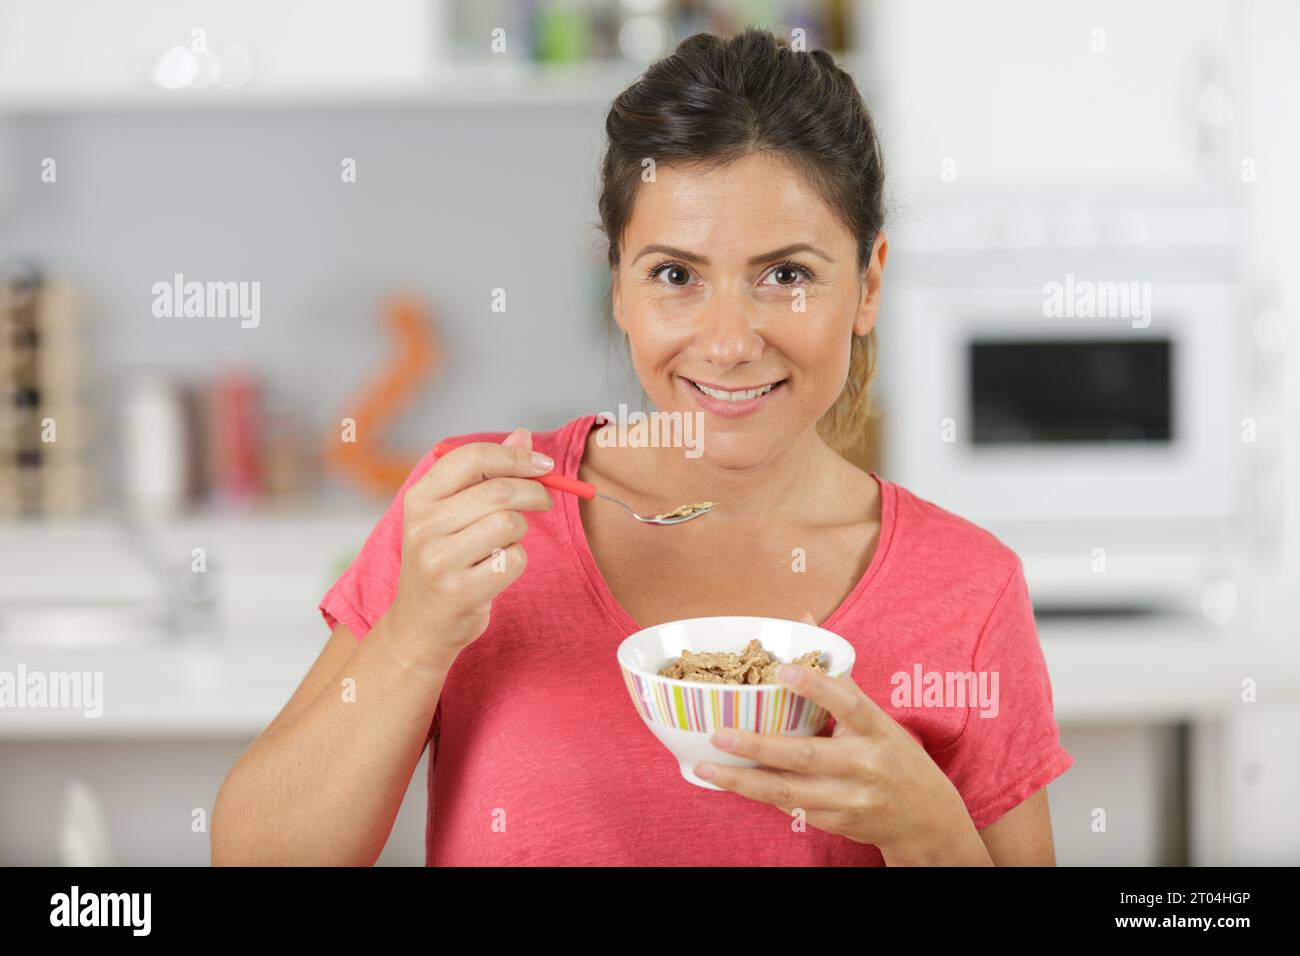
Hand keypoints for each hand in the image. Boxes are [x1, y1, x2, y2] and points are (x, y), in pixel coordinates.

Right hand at [382, 428, 554, 672]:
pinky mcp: (459, 591)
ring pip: (508, 525)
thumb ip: (487, 473)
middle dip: (535, 492)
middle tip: (545, 499)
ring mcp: (438, 560)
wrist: (420, 625)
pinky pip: (513, 560)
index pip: (472, 458)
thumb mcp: (453, 513)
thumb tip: (523, 435)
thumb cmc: (445, 560)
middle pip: (499, 491)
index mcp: (419, 498)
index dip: (515, 456)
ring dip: (520, 533)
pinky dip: (516, 562)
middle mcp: (423, 526)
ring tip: (505, 543)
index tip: (544, 465)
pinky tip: (496, 570)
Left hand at [693, 612, 990, 865]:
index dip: (817, 685)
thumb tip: (805, 619)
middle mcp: (864, 765)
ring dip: (743, 780)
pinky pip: (790, 806)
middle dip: (758, 746)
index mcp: (876, 730)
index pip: (848, 703)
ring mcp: (849, 799)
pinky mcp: (835, 823)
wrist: (925, 818)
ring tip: (705, 765)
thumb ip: (837, 676)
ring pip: (789, 790)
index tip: (782, 668)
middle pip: (805, 755)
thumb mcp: (876, 716)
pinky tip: (730, 781)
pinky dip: (759, 793)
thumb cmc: (892, 755)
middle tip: (718, 733)